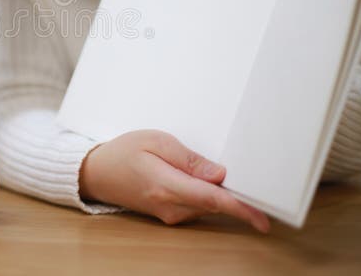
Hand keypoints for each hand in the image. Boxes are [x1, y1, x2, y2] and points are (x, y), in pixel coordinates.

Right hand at [79, 130, 269, 231]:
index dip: (241, 209)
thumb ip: (188, 159)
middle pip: (215, 206)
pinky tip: (208, 183)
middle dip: (239, 200)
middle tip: (261, 187)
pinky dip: (209, 198)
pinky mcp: (170, 215)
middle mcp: (170, 207)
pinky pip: (197, 207)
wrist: (97, 173)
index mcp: (166, 186)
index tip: (263, 218)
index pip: (212, 200)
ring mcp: (170, 214)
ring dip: (222, 197)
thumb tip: (219, 174)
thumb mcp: (155, 142)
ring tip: (231, 177)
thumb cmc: (123, 153)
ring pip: (207, 207)